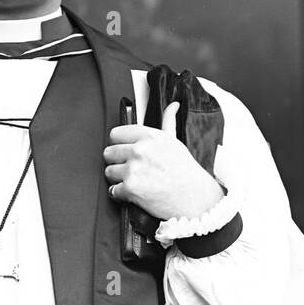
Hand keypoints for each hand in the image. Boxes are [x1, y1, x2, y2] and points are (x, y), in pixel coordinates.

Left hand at [103, 101, 223, 220]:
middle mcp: (139, 150)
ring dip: (119, 179)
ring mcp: (133, 169)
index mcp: (149, 136)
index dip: (120, 144)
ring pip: (108, 172)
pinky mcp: (130, 188)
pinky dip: (121, 195)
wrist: (195, 198)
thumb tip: (172, 106)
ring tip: (137, 182)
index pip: (115, 134)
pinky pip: (112, 191)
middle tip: (134, 169)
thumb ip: (168, 122)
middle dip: (118, 162)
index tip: (127, 151)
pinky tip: (136, 194)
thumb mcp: (176, 142)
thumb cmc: (186, 171)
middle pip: (108, 153)